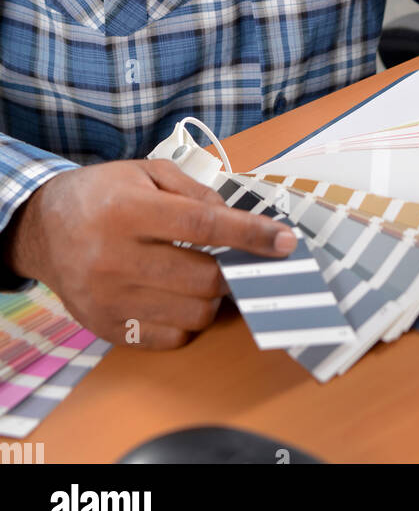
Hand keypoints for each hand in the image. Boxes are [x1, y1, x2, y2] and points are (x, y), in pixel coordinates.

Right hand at [2, 160, 296, 348]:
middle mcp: (115, 258)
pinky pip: (170, 339)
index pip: (203, 225)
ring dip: (214, 298)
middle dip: (234, 270)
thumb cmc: (103, 194)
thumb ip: (197, 192)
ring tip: (206, 277)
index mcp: (128, 211)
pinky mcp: (106, 328)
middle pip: (203, 278)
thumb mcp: (147, 171)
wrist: (42, 228)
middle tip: (240, 260)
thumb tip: (240, 220)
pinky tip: (178, 297)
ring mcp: (109, 299)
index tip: (285, 242)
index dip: (250, 234)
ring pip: (193, 314)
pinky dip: (188, 322)